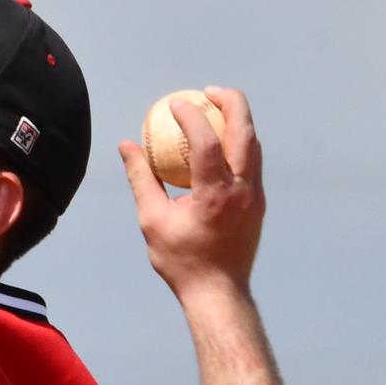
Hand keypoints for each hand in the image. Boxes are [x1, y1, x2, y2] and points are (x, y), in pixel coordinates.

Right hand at [118, 86, 264, 300]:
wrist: (218, 292)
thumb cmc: (181, 261)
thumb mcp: (152, 220)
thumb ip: (141, 178)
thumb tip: (127, 146)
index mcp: (215, 194)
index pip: (206, 140)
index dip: (191, 115)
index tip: (174, 104)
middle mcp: (242, 190)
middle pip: (245, 130)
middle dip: (229, 102)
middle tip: (207, 92)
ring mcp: (255, 196)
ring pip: (254, 144)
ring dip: (237, 121)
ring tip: (215, 110)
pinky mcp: (258, 203)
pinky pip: (252, 162)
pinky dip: (239, 144)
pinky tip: (221, 145)